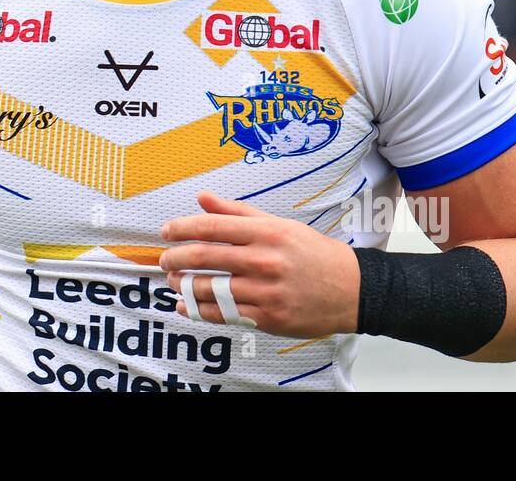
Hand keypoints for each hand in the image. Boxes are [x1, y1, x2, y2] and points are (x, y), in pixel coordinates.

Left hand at [159, 190, 360, 338]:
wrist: (351, 289)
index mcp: (266, 233)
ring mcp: (265, 291)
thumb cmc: (312, 253)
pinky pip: (223, 314)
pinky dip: (198, 310)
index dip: (181, 228)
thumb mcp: (279, 225)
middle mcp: (263, 260)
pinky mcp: (267, 318)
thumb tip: (202, 198)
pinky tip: (186, 304)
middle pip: (204, 257)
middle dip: (175, 258)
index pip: (211, 227)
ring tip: (174, 281)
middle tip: (164, 259)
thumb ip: (237, 212)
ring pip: (209, 289)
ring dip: (183, 285)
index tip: (166, 231)